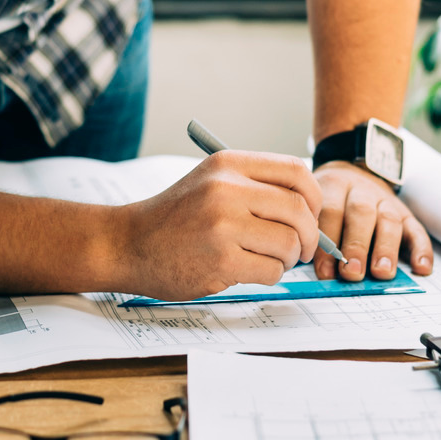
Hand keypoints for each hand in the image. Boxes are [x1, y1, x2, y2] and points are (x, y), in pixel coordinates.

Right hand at [118, 151, 322, 301]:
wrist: (127, 244)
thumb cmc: (174, 217)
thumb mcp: (211, 182)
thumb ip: (255, 186)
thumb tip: (309, 209)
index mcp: (229, 164)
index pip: (296, 171)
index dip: (313, 197)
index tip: (310, 214)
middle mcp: (227, 189)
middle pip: (299, 210)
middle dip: (307, 235)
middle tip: (298, 248)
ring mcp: (223, 225)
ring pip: (288, 243)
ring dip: (285, 259)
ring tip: (264, 259)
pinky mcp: (221, 261)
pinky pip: (271, 271)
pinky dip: (268, 275)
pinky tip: (246, 271)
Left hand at [312, 162, 432, 281]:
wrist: (354, 169)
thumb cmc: (331, 198)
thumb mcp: (316, 205)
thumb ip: (316, 232)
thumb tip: (320, 272)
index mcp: (335, 186)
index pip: (331, 212)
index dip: (327, 244)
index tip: (325, 271)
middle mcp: (362, 192)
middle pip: (361, 214)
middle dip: (357, 246)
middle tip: (352, 272)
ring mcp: (386, 201)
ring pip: (389, 221)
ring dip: (386, 249)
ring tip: (382, 273)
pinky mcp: (406, 214)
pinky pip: (417, 229)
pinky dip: (421, 250)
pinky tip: (421, 268)